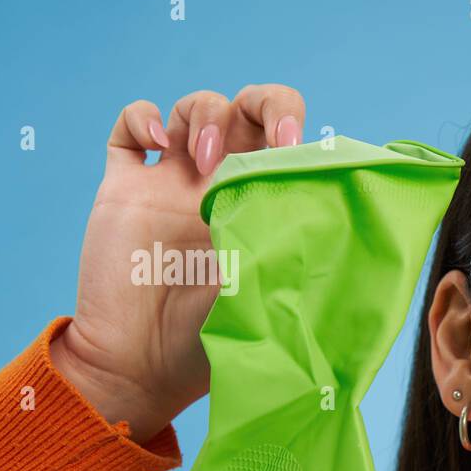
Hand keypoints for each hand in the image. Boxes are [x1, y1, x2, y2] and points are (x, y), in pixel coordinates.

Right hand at [50, 85, 305, 442]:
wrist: (141, 365)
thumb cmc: (211, 345)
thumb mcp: (271, 294)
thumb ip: (297, 253)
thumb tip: (346, 228)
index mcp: (266, 207)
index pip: (291, 145)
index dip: (298, 130)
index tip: (298, 150)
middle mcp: (224, 186)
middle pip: (250, 109)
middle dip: (265, 105)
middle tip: (271, 137)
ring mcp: (173, 182)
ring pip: (194, 107)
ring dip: (205, 114)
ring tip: (205, 159)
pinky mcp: (124, 186)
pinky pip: (128, 127)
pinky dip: (143, 117)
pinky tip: (158, 144)